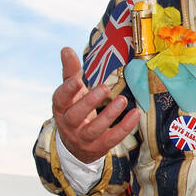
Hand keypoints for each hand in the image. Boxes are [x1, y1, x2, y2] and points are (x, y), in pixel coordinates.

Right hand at [53, 48, 138, 163]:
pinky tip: (135, 113)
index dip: (68, 90)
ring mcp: (84, 138)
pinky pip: (112, 138)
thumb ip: (70, 71)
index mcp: (61, 108)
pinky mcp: (99, 147)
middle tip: (104, 87)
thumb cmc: (74, 110)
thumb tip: (66, 49)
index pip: (60, 99)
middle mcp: (69, 124)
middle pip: (76, 115)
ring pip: (94, 128)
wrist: (75, 146)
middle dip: (89, 102)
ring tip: (122, 100)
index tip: (77, 80)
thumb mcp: (71, 92)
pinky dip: (125, 127)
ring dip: (109, 115)